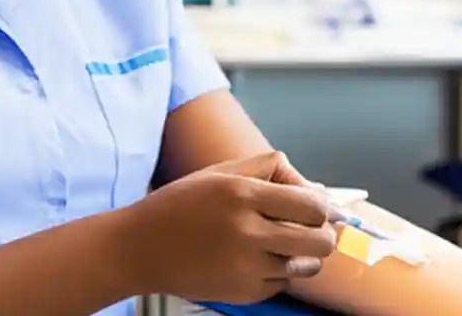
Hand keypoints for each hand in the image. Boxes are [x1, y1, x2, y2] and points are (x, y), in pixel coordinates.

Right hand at [121, 152, 336, 303]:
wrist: (140, 248)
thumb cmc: (181, 205)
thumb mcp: (221, 172)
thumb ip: (270, 169)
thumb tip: (316, 188)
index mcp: (242, 194)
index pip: (313, 205)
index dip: (321, 207)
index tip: (314, 207)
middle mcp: (247, 232)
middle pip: (321, 240)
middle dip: (322, 233)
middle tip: (307, 227)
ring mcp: (246, 267)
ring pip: (307, 266)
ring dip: (303, 255)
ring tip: (282, 244)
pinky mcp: (243, 293)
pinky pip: (283, 284)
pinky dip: (278, 272)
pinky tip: (257, 259)